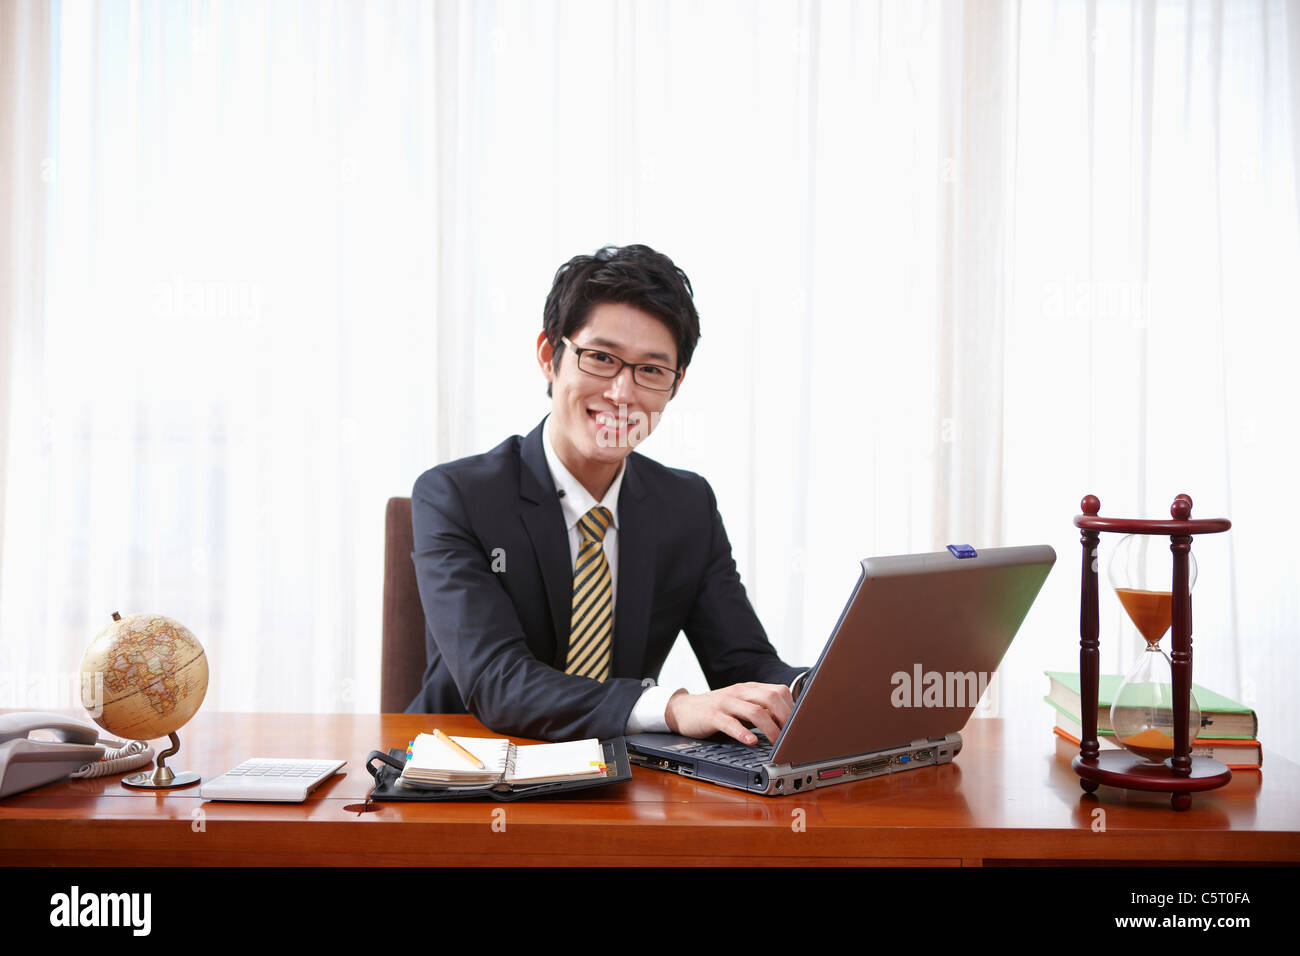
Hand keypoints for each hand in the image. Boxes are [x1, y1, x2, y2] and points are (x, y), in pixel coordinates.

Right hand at [664, 682, 794, 744]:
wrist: (684, 709)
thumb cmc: (718, 711)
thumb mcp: (742, 708)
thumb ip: (763, 712)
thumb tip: (789, 724)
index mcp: (750, 689)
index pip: (779, 692)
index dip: (793, 708)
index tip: (801, 726)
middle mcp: (740, 692)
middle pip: (771, 698)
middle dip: (786, 718)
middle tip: (792, 737)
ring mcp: (725, 702)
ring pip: (754, 711)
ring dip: (770, 729)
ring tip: (777, 743)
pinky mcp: (711, 715)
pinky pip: (729, 722)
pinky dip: (742, 732)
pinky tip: (751, 741)